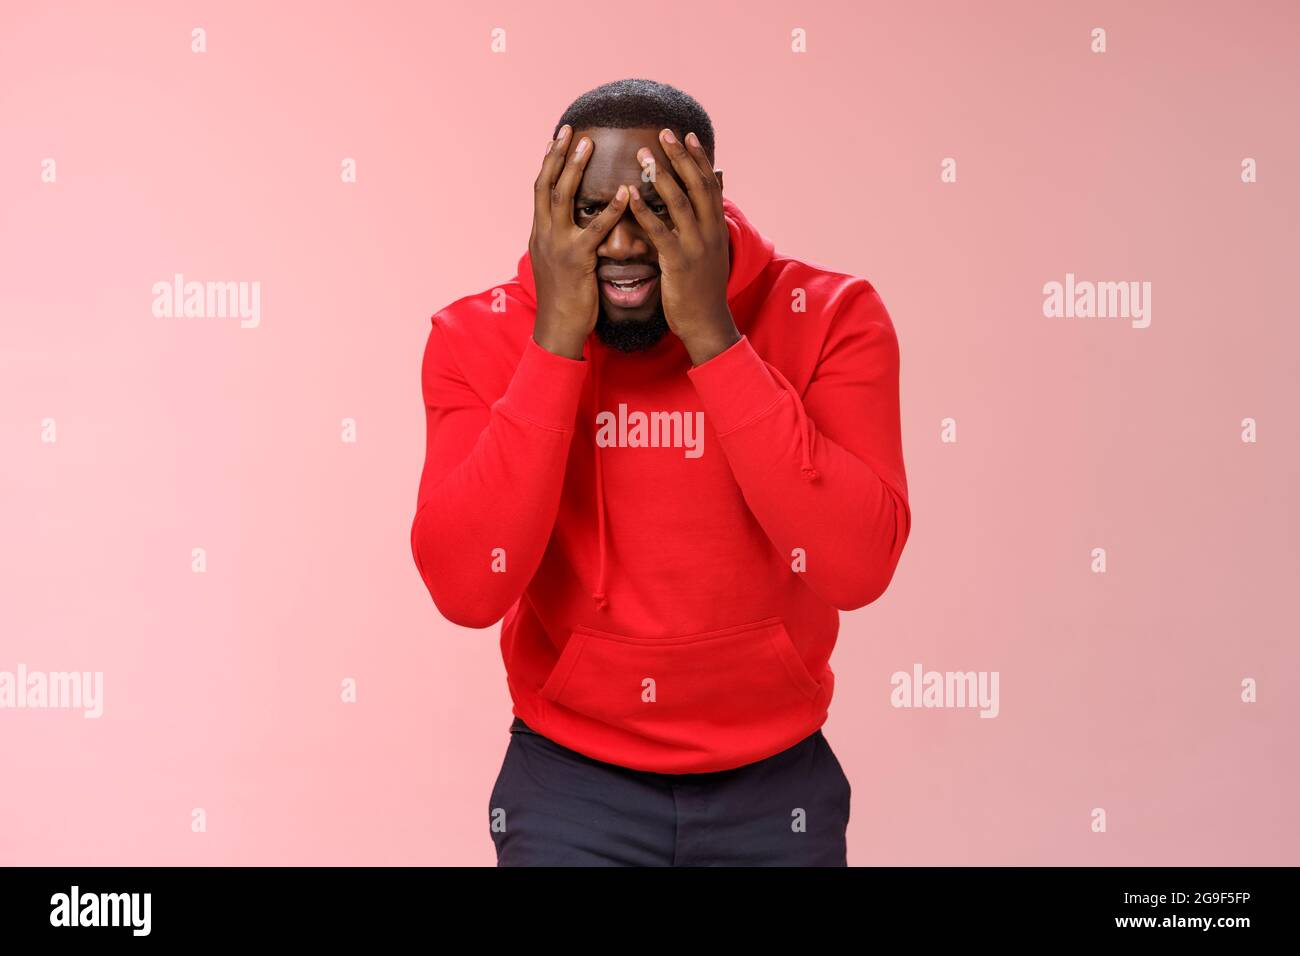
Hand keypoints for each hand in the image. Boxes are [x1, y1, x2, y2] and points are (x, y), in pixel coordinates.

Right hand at [529, 125, 629, 358]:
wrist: (558, 328)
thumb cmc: (565, 299)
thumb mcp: (558, 263)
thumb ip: (564, 239)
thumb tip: (575, 224)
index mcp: (540, 233)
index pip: (541, 188)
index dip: (548, 162)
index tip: (557, 138)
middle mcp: (544, 234)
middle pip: (546, 184)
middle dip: (557, 155)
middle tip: (570, 130)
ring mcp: (557, 245)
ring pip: (562, 198)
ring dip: (575, 168)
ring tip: (589, 145)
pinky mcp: (576, 260)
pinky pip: (594, 230)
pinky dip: (609, 209)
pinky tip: (623, 193)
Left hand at [626, 129, 738, 364]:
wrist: (707, 323)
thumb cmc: (703, 288)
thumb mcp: (711, 251)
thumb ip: (708, 221)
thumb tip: (714, 194)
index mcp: (716, 227)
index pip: (709, 184)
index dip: (698, 159)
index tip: (686, 135)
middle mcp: (709, 232)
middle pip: (696, 186)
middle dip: (680, 158)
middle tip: (665, 133)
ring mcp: (696, 246)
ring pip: (680, 203)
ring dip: (660, 177)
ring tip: (644, 156)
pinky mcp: (679, 263)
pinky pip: (660, 232)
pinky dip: (644, 212)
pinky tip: (629, 196)